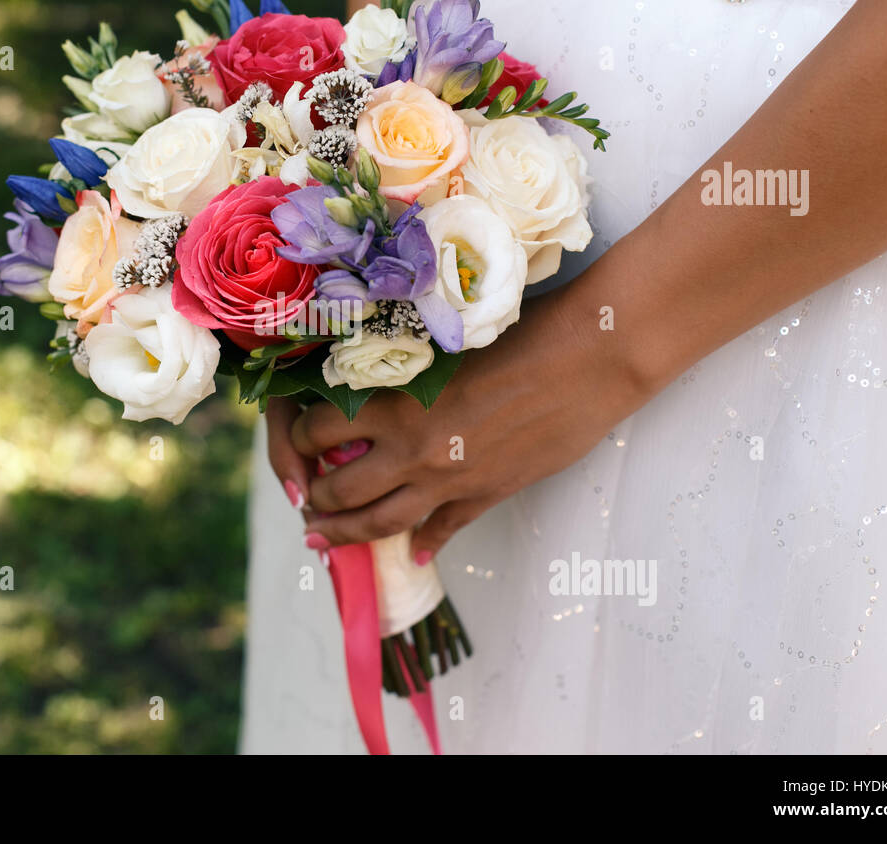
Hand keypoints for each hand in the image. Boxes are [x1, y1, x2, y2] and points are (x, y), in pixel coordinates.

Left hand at [269, 287, 656, 561]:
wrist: (589, 359)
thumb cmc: (521, 331)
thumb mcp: (445, 343)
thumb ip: (406, 369)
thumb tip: (375, 377)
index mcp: (394, 400)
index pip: (318, 430)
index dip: (299, 441)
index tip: (297, 443)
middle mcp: (411, 447)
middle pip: (340, 489)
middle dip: (313, 499)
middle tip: (304, 503)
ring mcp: (448, 479)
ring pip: (380, 522)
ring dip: (346, 535)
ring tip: (323, 541)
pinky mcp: (487, 494)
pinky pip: (444, 529)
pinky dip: (425, 545)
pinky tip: (415, 556)